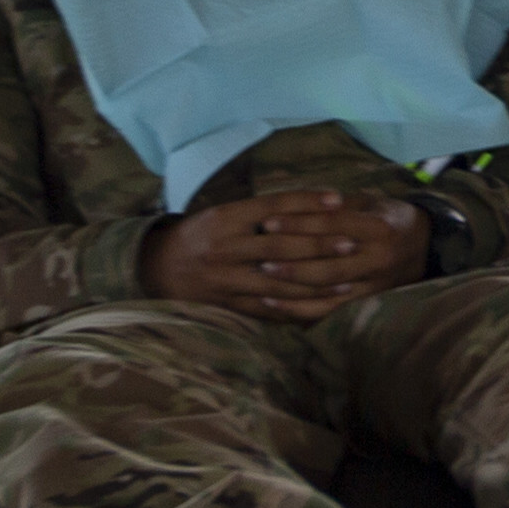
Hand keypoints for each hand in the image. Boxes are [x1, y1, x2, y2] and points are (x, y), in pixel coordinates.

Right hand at [142, 191, 426, 323]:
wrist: (156, 268)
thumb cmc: (199, 235)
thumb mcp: (221, 214)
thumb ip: (257, 212)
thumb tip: (306, 204)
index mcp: (225, 218)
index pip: (272, 206)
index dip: (307, 202)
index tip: (338, 200)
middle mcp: (226, 247)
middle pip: (279, 245)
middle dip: (318, 245)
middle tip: (352, 242)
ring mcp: (227, 278)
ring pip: (278, 280)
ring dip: (316, 280)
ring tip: (348, 277)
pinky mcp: (230, 303)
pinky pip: (268, 307)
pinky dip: (297, 307)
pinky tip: (322, 304)